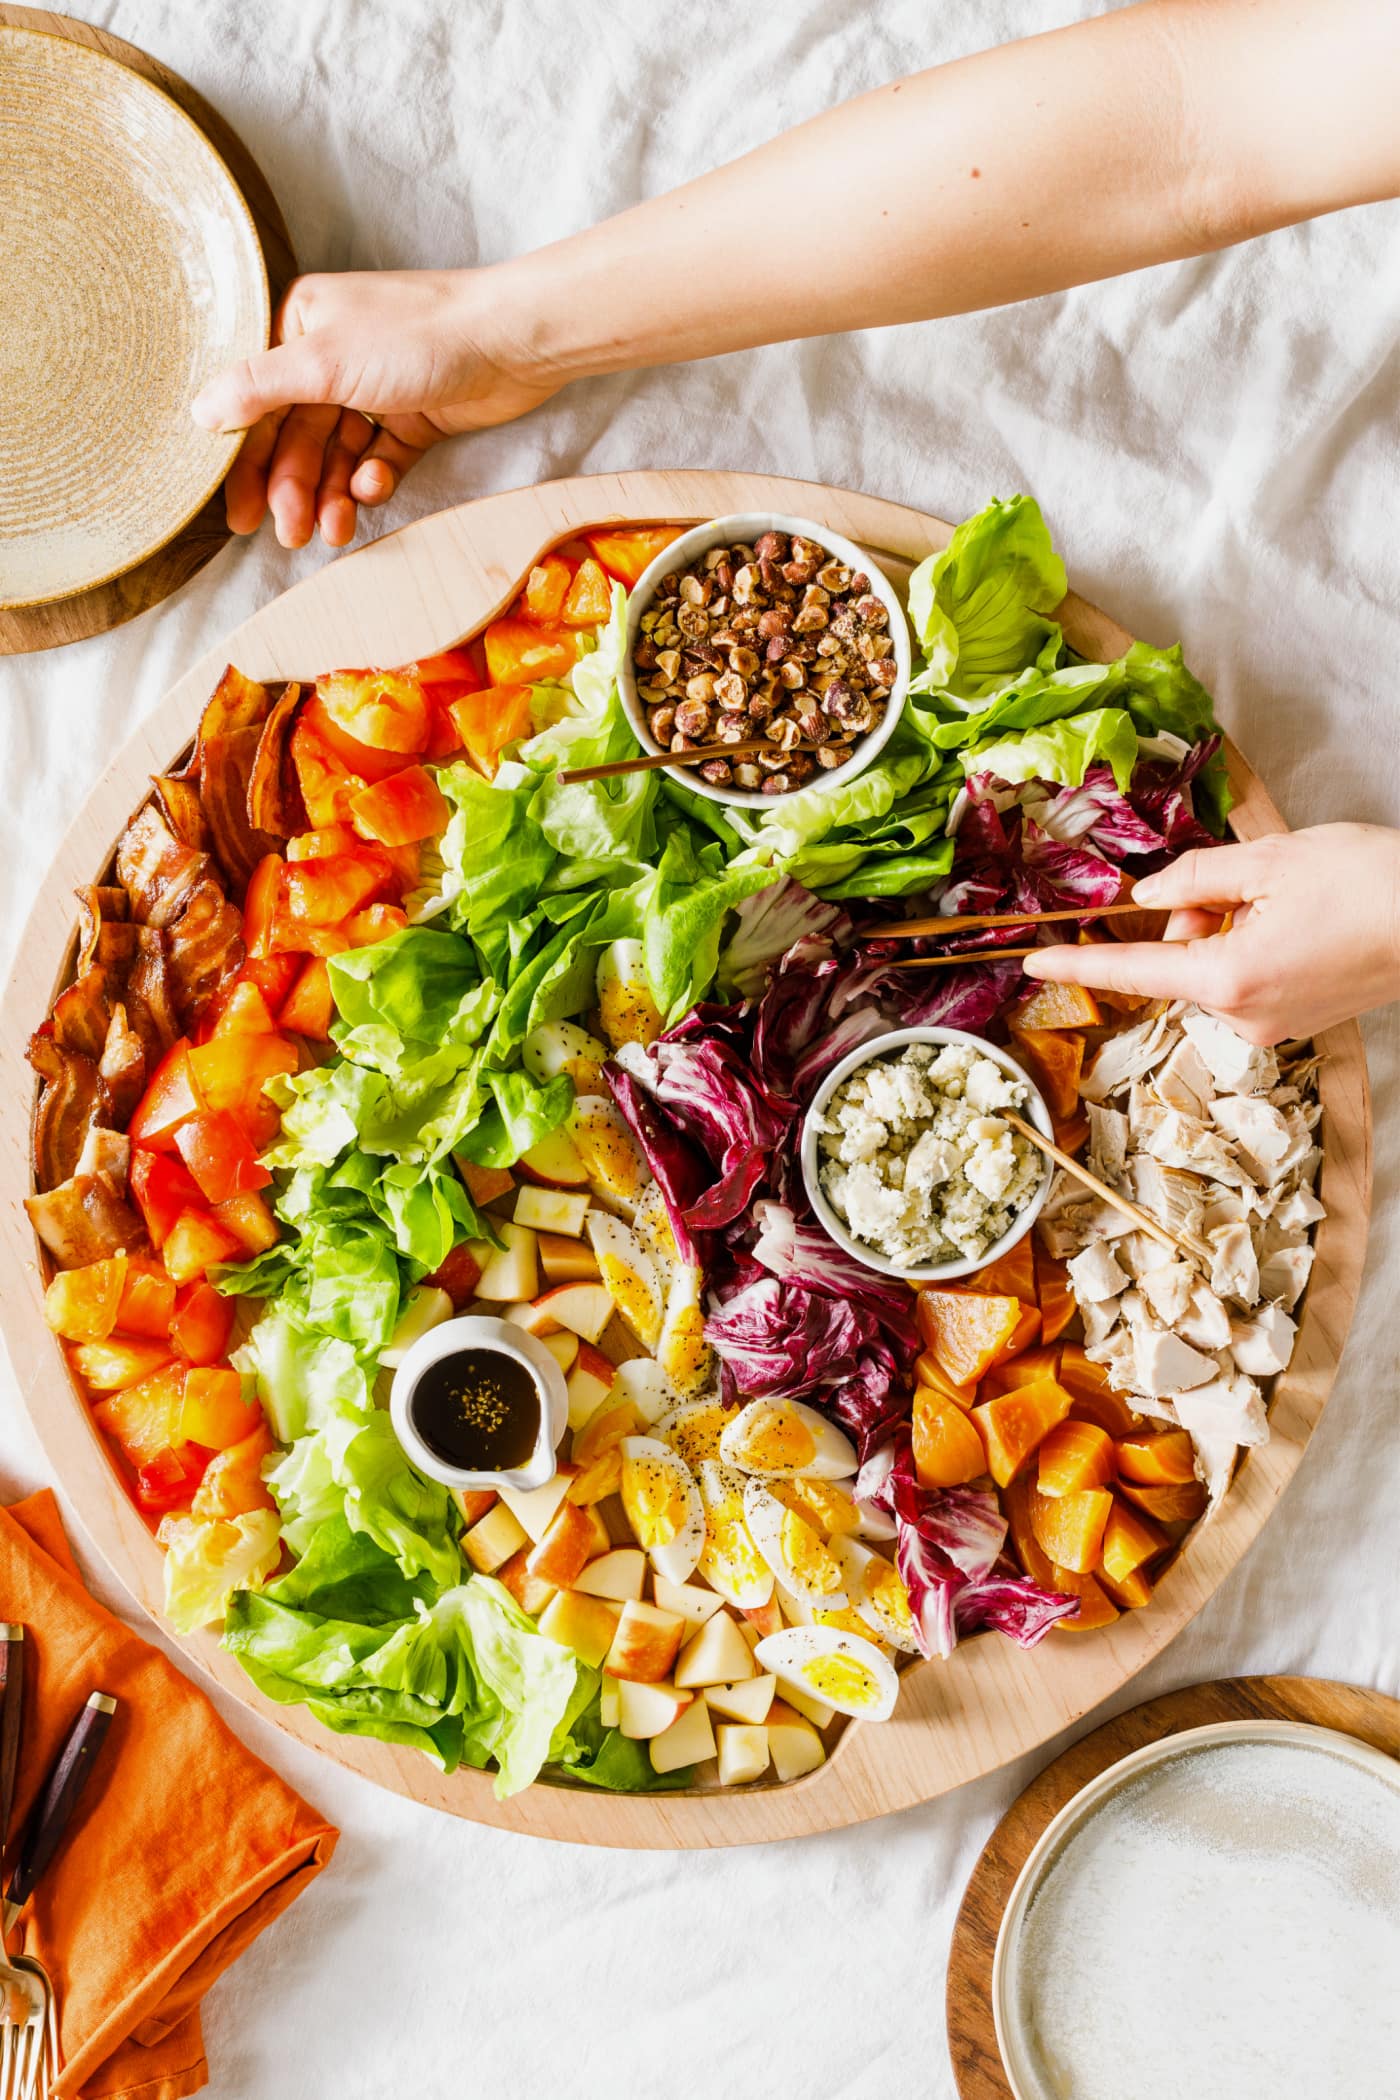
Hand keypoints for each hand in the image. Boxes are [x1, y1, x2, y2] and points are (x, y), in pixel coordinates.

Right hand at [190, 266, 560, 548]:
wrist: (511, 342)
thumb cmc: (416, 336)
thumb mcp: (322, 361)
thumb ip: (258, 388)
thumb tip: (198, 411)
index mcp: (300, 326)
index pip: (257, 403)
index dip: (247, 462)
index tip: (241, 516)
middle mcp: (332, 356)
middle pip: (296, 437)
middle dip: (293, 489)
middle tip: (291, 535)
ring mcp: (374, 389)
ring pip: (337, 456)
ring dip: (330, 495)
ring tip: (335, 531)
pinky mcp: (413, 417)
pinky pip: (378, 459)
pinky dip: (372, 479)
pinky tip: (374, 488)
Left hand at [1021, 823, 1399, 1041]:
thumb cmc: (1372, 884)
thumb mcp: (1272, 860)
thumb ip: (1195, 879)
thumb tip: (1148, 898)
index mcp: (1229, 977)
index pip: (1132, 970)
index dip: (1077, 961)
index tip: (1031, 962)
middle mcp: (1246, 1017)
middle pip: (1179, 962)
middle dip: (1194, 920)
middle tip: (1248, 886)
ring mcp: (1274, 1026)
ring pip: (1213, 970)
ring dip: (1228, 931)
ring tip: (1292, 903)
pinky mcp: (1297, 1022)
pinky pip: (1246, 981)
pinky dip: (1253, 948)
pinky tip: (1302, 924)